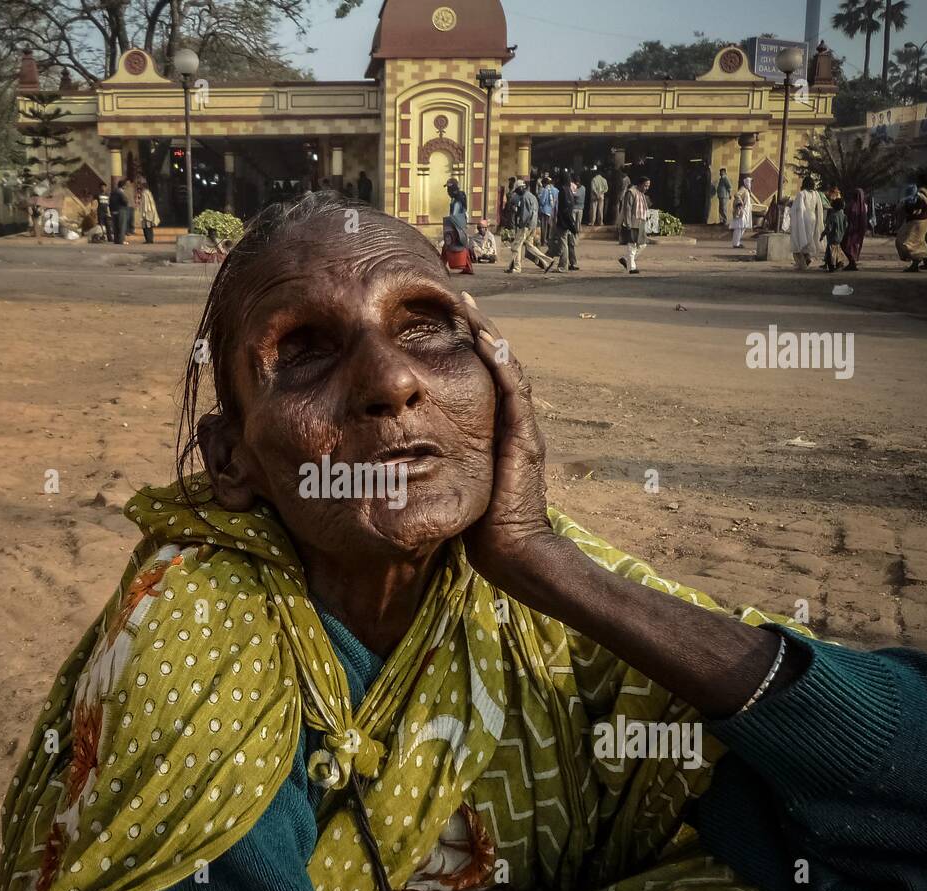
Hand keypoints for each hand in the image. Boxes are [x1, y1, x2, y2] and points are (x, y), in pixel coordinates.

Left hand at [457, 291, 556, 591]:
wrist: (514, 556)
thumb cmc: (482, 531)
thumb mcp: (454, 485)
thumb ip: (440, 463)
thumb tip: (402, 452)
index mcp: (494, 432)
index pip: (481, 379)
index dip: (464, 349)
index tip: (441, 321)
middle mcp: (512, 424)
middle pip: (496, 364)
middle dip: (477, 330)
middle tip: (457, 298)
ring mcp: (522, 429)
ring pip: (508, 368)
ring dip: (488, 335)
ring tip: (468, 305)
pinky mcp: (525, 439)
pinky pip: (514, 391)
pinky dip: (500, 362)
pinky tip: (485, 339)